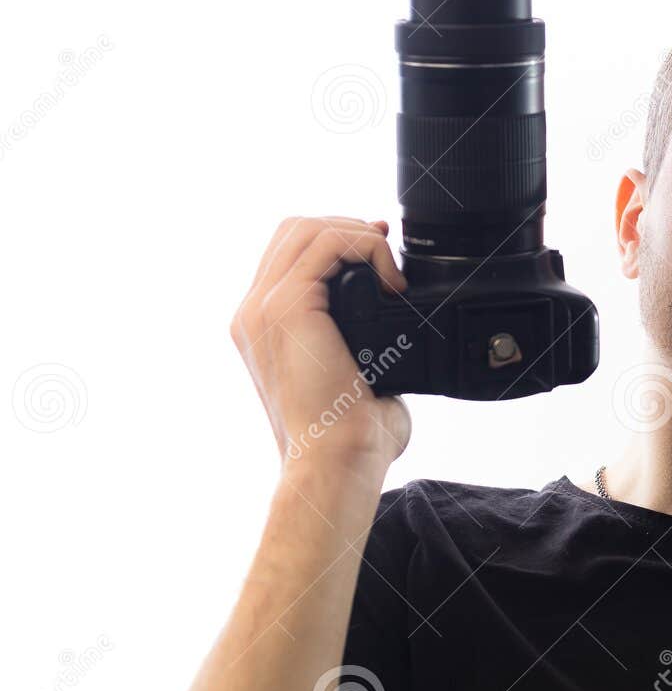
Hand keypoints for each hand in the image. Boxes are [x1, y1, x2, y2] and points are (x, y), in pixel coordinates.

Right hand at [230, 216, 411, 478]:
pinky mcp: (287, 308)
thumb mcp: (354, 373)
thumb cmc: (351, 433)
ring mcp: (264, 308)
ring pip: (306, 228)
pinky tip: (390, 283)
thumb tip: (397, 320)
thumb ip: (361, 339)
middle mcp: (254, 313)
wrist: (335, 462)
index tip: (382, 252)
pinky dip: (365, 247)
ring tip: (389, 272)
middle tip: (387, 259)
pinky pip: (326, 244)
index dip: (337, 238)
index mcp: (263, 327)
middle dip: (346, 229)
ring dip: (357, 235)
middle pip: (293, 229)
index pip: (289, 252)